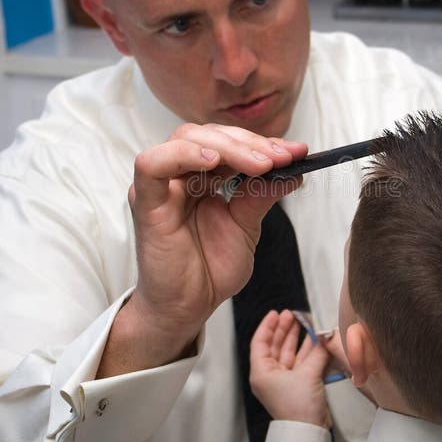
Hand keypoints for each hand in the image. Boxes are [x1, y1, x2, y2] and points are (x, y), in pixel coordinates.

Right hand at [99, 125, 306, 375]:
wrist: (189, 307)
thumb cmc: (209, 268)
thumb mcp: (247, 226)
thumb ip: (263, 194)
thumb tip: (294, 168)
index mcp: (203, 177)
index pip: (230, 142)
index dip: (262, 143)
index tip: (296, 151)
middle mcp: (180, 175)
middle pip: (209, 134)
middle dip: (249, 143)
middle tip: (280, 158)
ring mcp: (162, 186)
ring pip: (185, 139)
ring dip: (227, 147)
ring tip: (259, 164)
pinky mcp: (145, 203)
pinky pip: (151, 165)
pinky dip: (182, 155)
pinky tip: (212, 163)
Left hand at [250, 309, 331, 428]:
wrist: (308, 431)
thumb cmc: (298, 409)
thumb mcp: (307, 374)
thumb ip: (317, 352)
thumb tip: (324, 337)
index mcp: (262, 372)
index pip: (260, 342)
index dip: (268, 326)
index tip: (276, 313)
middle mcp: (270, 376)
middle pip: (274, 345)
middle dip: (284, 329)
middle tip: (292, 315)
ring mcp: (283, 381)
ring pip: (289, 353)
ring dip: (298, 339)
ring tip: (306, 323)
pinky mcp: (297, 385)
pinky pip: (300, 363)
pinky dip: (308, 352)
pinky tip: (315, 341)